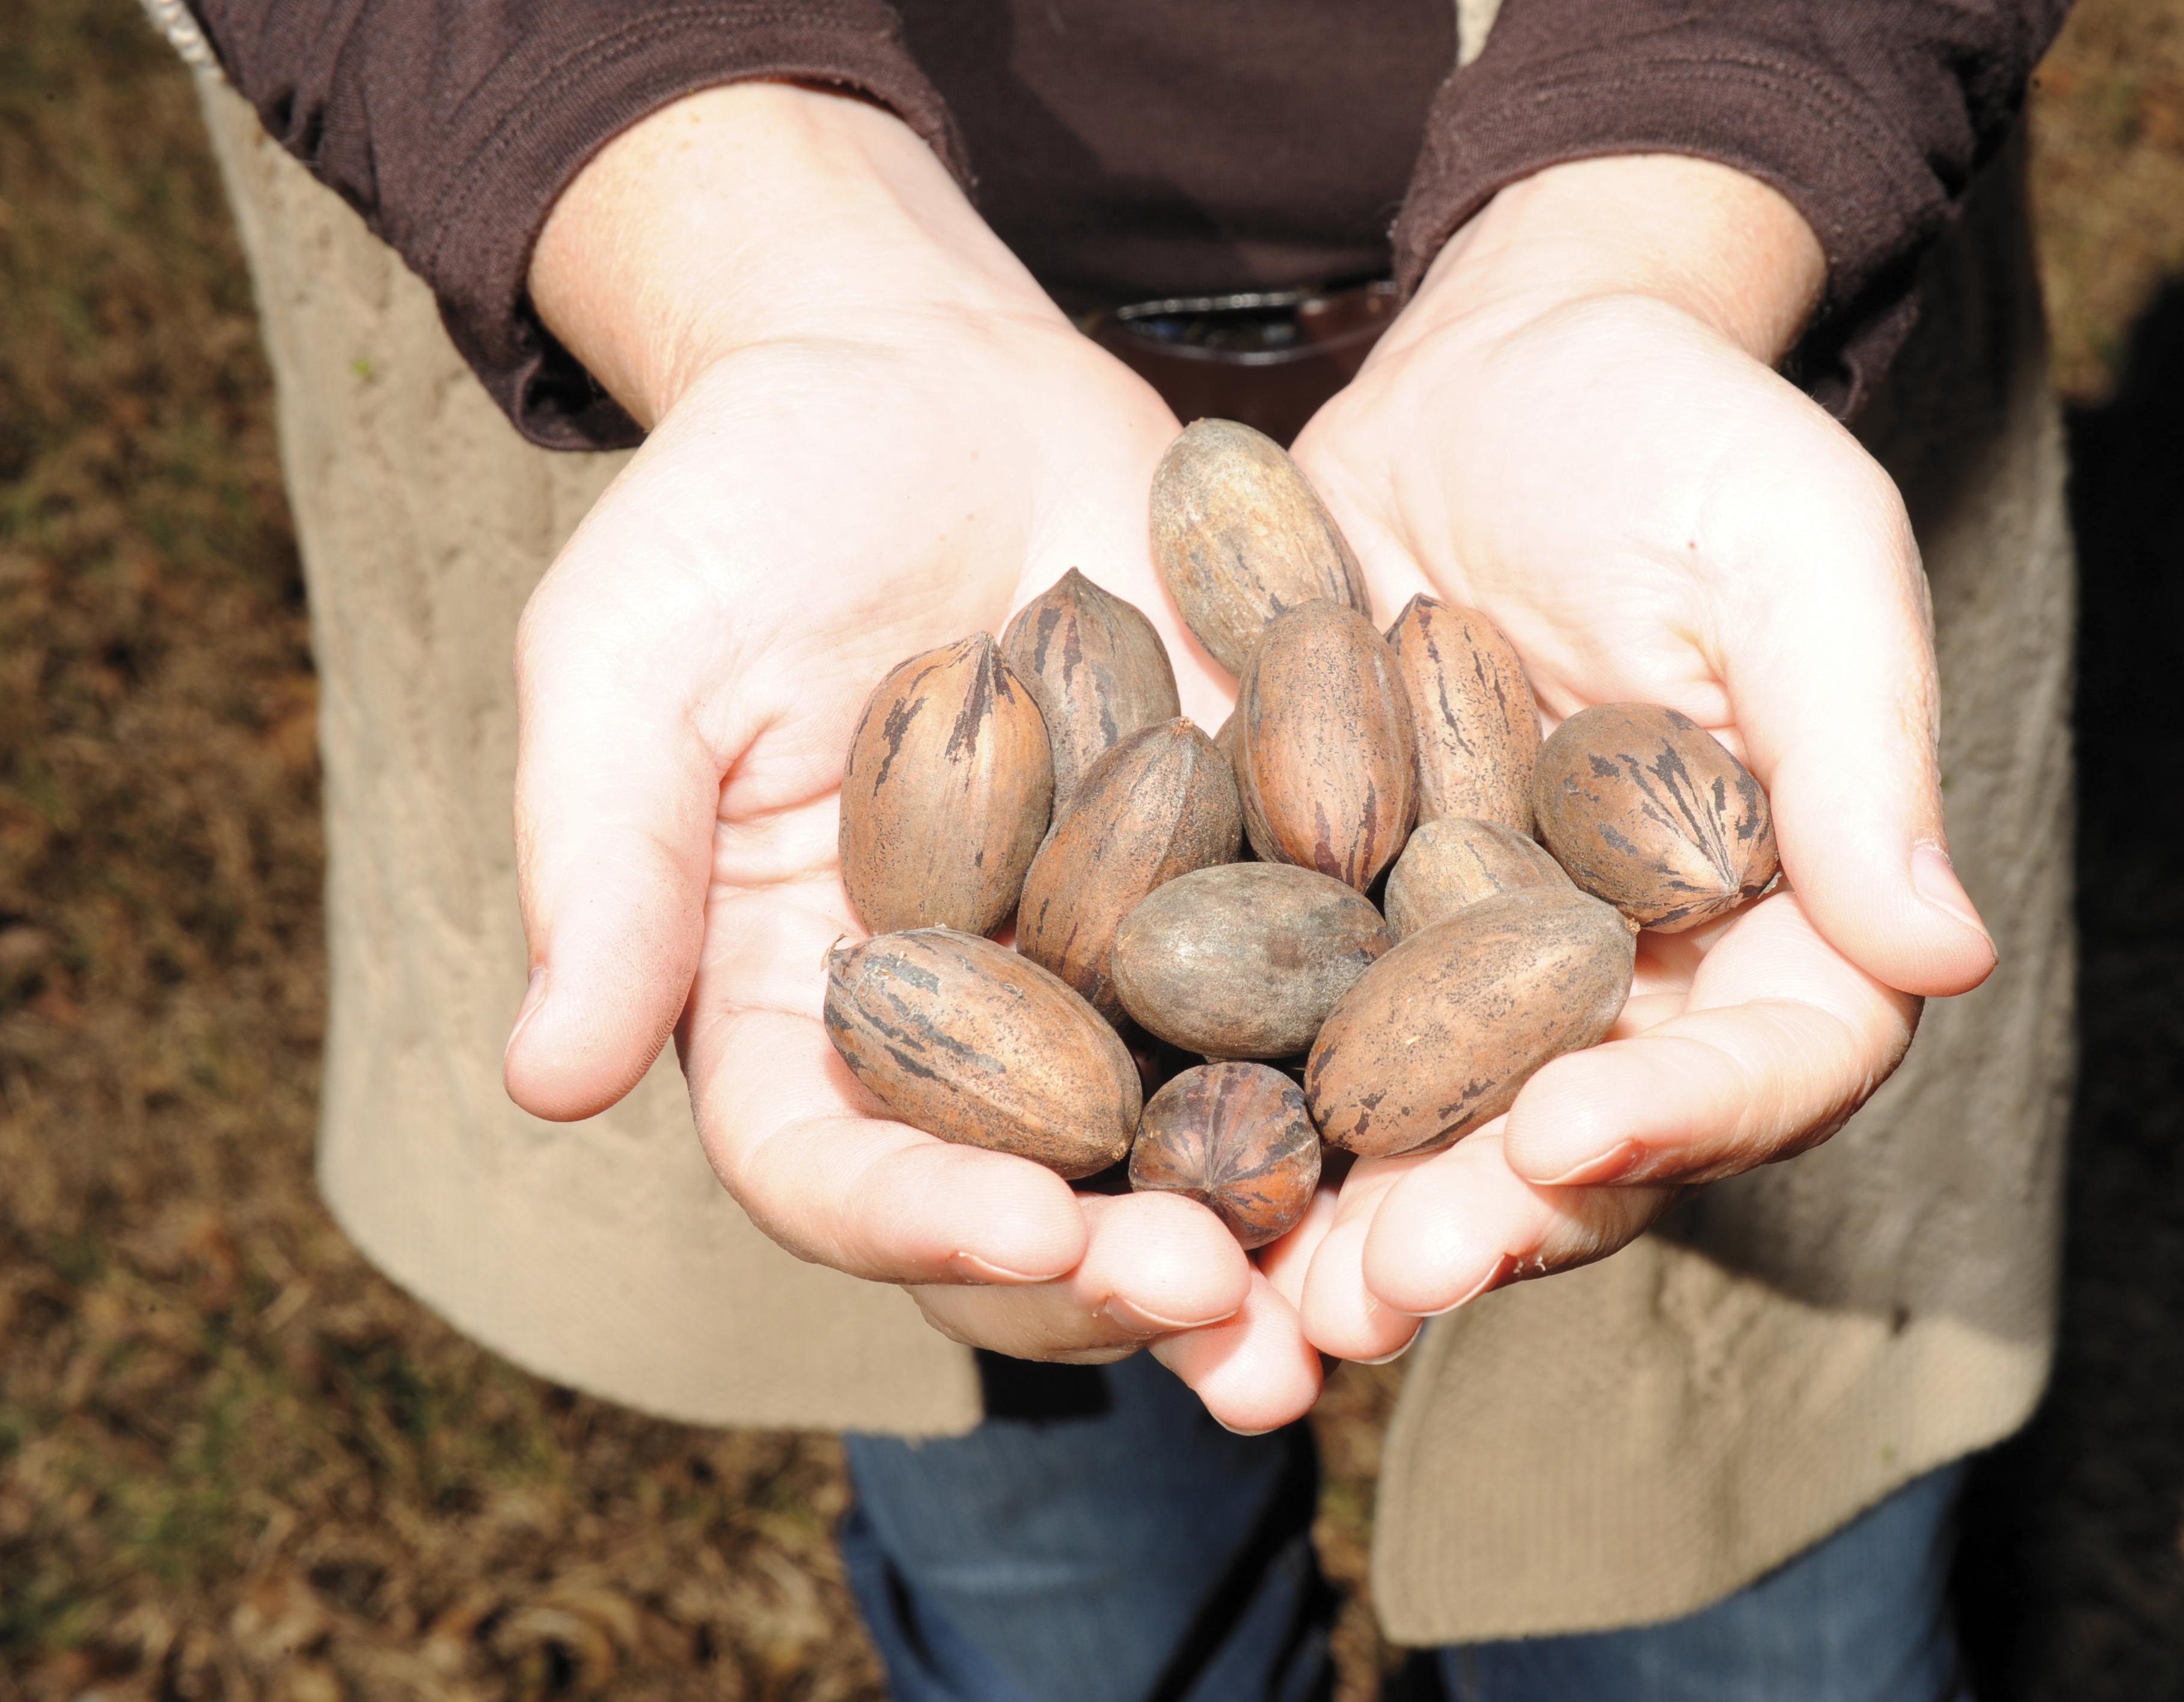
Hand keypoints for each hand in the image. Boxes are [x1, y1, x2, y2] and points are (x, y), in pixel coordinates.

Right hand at [505, 84, 1319, 1429]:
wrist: (928, 375)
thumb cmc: (744, 503)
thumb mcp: (638, 657)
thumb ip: (603, 860)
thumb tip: (544, 1084)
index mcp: (794, 1007)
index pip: (832, 1169)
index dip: (918, 1222)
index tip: (1023, 1234)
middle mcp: (963, 1024)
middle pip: (1028, 1206)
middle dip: (1121, 1278)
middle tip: (1227, 1314)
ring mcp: (1114, 968)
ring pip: (1189, 1145)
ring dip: (1278, 1236)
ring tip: (1371, 1297)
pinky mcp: (1246, 886)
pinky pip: (1318, 998)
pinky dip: (1385, 1069)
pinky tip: (1477, 1115)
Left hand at [1268, 156, 1998, 1361]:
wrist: (1493, 369)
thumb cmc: (1677, 435)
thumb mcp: (1793, 553)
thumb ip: (1857, 746)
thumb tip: (1949, 954)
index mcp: (1777, 920)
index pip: (1768, 1065)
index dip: (1683, 1121)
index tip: (1575, 1139)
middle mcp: (1627, 981)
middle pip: (1583, 1149)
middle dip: (1489, 1224)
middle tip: (1389, 1286)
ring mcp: (1469, 969)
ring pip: (1429, 1139)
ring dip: (1350, 1232)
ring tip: (1261, 1304)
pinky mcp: (1332, 930)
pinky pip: (1290, 1051)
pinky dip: (1233, 1126)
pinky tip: (1144, 1191)